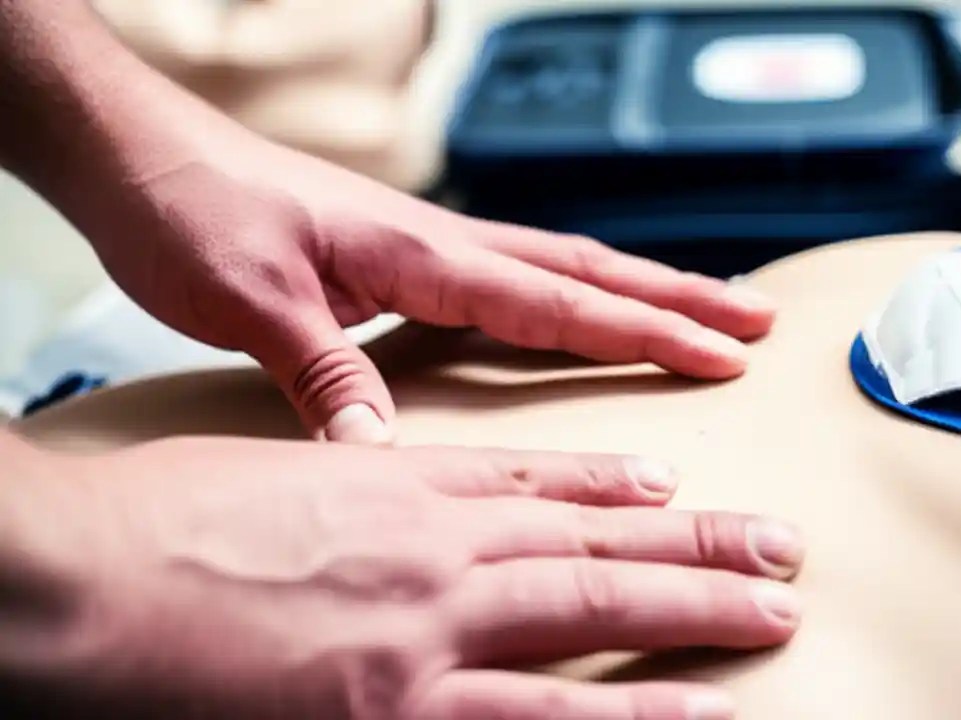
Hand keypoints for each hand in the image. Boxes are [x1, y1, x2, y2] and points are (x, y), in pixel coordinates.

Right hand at [11, 438, 803, 718]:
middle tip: (783, 541)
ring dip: (698, 606)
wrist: (81, 576)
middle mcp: (436, 547)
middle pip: (596, 536)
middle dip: (700, 540)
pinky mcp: (399, 709)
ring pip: (595, 606)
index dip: (613, 482)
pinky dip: (629, 715)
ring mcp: (429, 627)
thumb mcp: (268, 476)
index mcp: (399, 487)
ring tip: (778, 609)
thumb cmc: (154, 524)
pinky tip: (697, 715)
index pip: (534, 478)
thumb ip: (349, 486)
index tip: (670, 484)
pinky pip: (543, 715)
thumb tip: (381, 490)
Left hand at [79, 109, 774, 444]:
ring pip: (558, 268)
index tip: (722, 351)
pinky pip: (513, 277)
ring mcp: (425, 246)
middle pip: (586, 271)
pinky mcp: (400, 257)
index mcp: (421, 253)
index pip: (559, 299)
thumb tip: (384, 453)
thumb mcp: (246, 301)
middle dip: (677, 299)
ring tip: (700, 312)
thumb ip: (323, 373)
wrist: (139, 156)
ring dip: (635, 291)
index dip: (645, 330)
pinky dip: (571, 295)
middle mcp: (439, 244)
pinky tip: (577, 313)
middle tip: (756, 321)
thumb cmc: (190, 213)